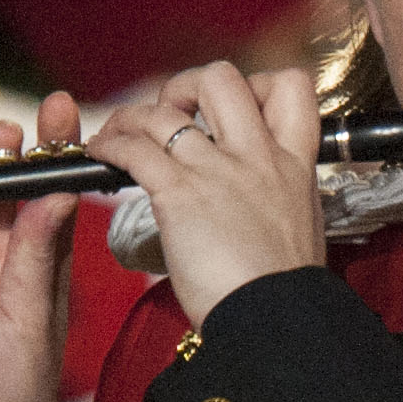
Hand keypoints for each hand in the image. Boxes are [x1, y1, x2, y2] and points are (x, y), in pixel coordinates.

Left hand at [89, 63, 324, 325]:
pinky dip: (111, 145)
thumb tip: (260, 205)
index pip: (291, 87)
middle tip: (170, 114)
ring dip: (132, 116)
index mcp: (295, 164)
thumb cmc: (287, 295)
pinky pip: (135, 149)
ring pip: (165, 109)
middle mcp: (258, 156)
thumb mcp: (301, 230)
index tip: (233, 108)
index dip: (258, 84)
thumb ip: (279, 201)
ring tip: (116, 134)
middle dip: (187, 86)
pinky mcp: (180, 195)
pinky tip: (100, 156)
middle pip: (222, 77)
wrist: (278, 324)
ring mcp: (218, 171)